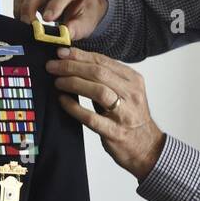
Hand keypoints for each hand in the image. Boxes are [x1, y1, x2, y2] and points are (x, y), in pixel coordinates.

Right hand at [12, 0, 105, 40]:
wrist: (80, 4)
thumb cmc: (84, 12)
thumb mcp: (86, 23)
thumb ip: (75, 28)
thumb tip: (62, 34)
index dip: (56, 3)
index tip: (47, 19)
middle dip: (31, 4)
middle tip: (30, 25)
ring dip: (22, 5)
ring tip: (26, 23)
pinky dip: (19, 4)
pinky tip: (24, 17)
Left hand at [46, 47, 165, 180]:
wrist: (147, 147)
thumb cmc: (130, 118)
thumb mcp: (124, 93)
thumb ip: (105, 79)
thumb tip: (75, 63)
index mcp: (133, 80)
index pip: (104, 61)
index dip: (80, 55)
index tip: (61, 53)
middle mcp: (131, 94)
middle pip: (99, 73)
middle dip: (72, 67)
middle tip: (52, 66)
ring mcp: (124, 114)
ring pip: (98, 91)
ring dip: (74, 83)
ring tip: (57, 82)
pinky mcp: (115, 132)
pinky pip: (91, 117)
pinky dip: (74, 107)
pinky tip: (63, 101)